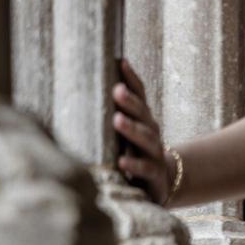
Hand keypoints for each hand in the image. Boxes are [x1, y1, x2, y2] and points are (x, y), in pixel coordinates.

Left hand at [112, 58, 171, 204]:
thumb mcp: (125, 133)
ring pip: (146, 138)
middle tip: (116, 90)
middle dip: (130, 101)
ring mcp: (155, 153)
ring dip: (132, 128)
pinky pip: (145, 168)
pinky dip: (134, 164)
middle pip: (143, 114)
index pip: (140, 95)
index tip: (121, 62)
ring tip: (117, 120)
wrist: (161, 182)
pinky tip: (121, 160)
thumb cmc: (135, 152)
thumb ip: (113, 114)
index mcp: (143, 119)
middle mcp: (152, 131)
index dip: (132, 79)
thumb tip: (83, 89)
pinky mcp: (155, 176)